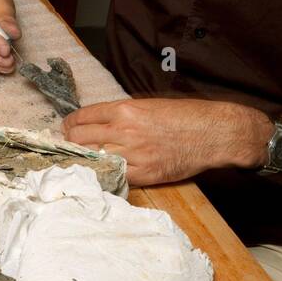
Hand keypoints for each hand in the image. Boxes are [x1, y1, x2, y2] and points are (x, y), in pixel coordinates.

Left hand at [61, 98, 270, 186]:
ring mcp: (134, 154)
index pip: (82, 117)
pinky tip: (102, 171)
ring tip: (84, 159)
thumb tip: (98, 122)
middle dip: (70, 142)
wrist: (214, 133)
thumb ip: (122, 113)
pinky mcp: (145, 173)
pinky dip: (105, 173)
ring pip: (93, 159)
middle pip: (79, 138)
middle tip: (71, 145)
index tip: (67, 128)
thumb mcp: (149, 104)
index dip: (69, 124)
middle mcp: (125, 130)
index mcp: (125, 109)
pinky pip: (114, 175)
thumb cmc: (185, 115)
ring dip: (85, 159)